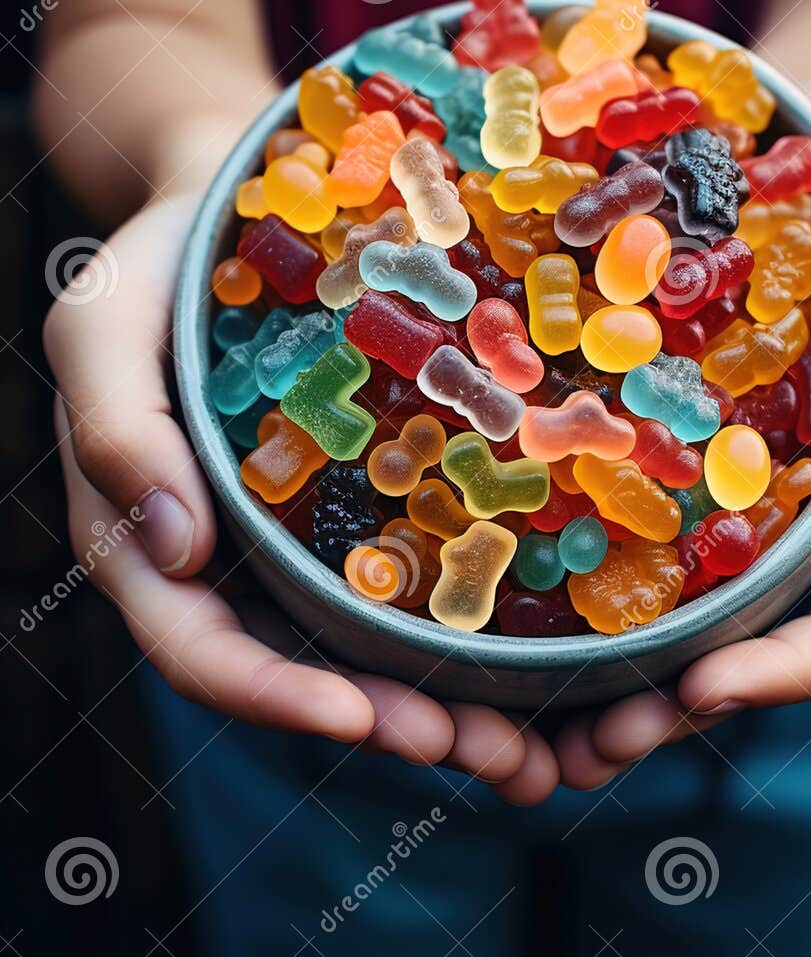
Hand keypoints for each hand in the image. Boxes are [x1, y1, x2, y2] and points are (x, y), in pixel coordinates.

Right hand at [44, 196, 560, 803]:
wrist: (242, 200)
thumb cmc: (162, 260)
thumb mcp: (104, 321)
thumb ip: (116, 429)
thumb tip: (174, 551)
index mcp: (151, 543)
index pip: (203, 649)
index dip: (277, 697)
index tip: (362, 719)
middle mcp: (232, 564)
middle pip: (304, 675)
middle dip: (393, 726)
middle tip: (487, 756)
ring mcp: (304, 543)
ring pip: (373, 650)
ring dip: (450, 709)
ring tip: (539, 744)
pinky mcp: (373, 509)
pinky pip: (422, 581)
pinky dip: (479, 631)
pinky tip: (560, 651)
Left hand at [553, 166, 810, 781]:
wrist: (803, 156)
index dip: (784, 675)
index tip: (702, 692)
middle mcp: (798, 531)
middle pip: (747, 647)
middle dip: (674, 708)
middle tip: (590, 749)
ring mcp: (722, 503)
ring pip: (671, 615)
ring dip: (606, 680)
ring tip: (529, 723)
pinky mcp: (654, 459)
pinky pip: (610, 530)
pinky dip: (564, 581)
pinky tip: (491, 606)